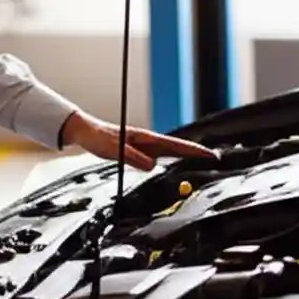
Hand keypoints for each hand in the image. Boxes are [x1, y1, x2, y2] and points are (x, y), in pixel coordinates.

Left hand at [61, 112, 217, 170]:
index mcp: (145, 138)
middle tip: (213, 157)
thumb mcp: (115, 149)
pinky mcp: (138, 151)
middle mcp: (147, 141)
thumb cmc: (98, 138)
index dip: (192, 150)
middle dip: (195, 152)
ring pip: (169, 152)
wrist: (86, 132)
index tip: (208, 153)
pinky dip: (169, 161)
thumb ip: (133, 158)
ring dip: (184, 156)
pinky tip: (174, 165)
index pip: (175, 144)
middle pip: (177, 147)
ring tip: (200, 161)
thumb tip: (152, 166)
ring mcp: (144, 146)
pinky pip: (158, 157)